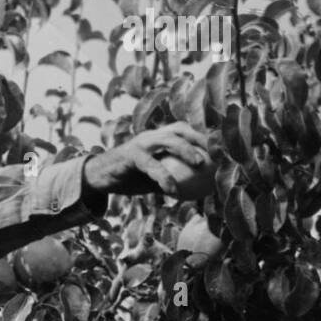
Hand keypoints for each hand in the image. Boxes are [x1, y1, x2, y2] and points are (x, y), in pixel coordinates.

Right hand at [82, 122, 211, 197]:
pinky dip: (163, 177)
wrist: (98, 178)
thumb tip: (198, 190)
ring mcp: (140, 143)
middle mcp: (151, 135)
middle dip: (200, 137)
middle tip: (217, 152)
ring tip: (200, 164)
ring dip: (186, 150)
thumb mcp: (152, 177)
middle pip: (180, 129)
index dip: (204, 135)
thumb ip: (172, 177)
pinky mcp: (129, 155)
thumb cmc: (128, 178)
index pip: (185, 131)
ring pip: (167, 140)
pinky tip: (173, 191)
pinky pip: (150, 165)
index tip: (222, 147)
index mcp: (158, 137)